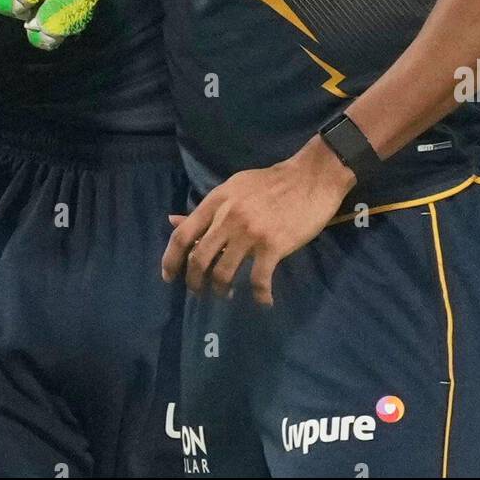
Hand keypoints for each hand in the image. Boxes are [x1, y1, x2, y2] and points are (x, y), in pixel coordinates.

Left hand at [162, 136, 353, 305]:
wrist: (311, 178)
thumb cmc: (270, 184)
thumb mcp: (233, 189)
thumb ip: (205, 210)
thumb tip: (172, 221)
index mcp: (217, 201)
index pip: (183, 235)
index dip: (171, 260)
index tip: (169, 277)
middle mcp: (229, 217)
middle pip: (198, 259)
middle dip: (194, 282)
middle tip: (199, 291)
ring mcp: (250, 232)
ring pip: (223, 273)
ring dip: (221, 291)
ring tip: (226, 294)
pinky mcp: (273, 245)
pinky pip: (259, 280)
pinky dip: (260, 296)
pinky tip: (264, 301)